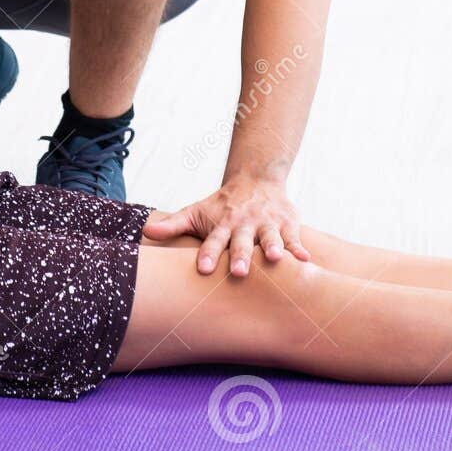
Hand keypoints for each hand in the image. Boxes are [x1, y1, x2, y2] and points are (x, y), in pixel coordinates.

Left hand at [143, 172, 309, 275]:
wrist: (257, 178)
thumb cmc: (223, 206)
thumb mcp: (197, 212)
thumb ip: (174, 224)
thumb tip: (145, 233)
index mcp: (223, 224)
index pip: (213, 241)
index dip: (208, 254)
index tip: (202, 269)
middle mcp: (245, 224)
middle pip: (242, 243)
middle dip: (241, 256)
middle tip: (238, 271)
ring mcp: (268, 224)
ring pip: (271, 238)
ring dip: (273, 248)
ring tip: (275, 259)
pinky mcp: (287, 224)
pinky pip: (295, 238)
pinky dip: (300, 248)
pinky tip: (306, 259)